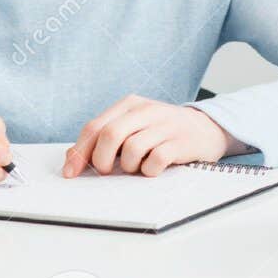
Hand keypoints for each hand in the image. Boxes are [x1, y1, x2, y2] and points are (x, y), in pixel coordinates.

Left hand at [63, 95, 232, 177]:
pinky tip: (154, 168)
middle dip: (102, 160)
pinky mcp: (181, 142)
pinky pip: (156, 160)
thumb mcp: (132, 127)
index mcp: (130, 104)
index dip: (80, 152)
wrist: (207, 129)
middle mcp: (147, 110)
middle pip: (110, 135)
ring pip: (132, 149)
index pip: (94, 127)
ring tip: (137, 166)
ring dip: (129, 167)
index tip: (71, 173)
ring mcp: (166, 125)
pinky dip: (149, 170)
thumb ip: (103, 139)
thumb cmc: (162, 132)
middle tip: (107, 172)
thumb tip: (71, 158)